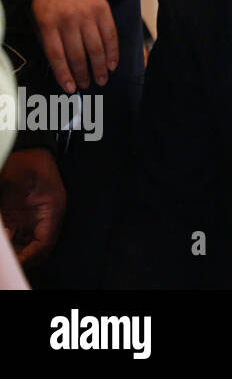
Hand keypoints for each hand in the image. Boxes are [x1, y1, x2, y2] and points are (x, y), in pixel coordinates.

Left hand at [0, 149, 64, 265]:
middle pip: (38, 248)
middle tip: (7, 261)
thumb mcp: (13, 180)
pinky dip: (10, 242)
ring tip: (5, 254)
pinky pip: (18, 234)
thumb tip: (6, 234)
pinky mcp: (24, 212)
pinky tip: (4, 242)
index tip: (13, 263)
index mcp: (52, 207)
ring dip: (16, 250)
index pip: (44, 242)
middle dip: (22, 257)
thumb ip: (8, 207)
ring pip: (27, 244)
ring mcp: (35, 214)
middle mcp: (46, 214)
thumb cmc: (28, 156)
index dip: (29, 256)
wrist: (28, 143)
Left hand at [31, 0, 117, 92]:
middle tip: (87, 84)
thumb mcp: (40, 17)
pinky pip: (110, 35)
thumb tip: (61, 67)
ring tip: (101, 79)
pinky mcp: (103, 10)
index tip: (70, 87)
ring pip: (95, 48)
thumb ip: (48, 39)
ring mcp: (87, 15)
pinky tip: (112, 63)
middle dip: (83, 73)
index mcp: (48, 23)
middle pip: (77, 54)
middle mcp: (68, 19)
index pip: (56, 55)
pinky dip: (112, 52)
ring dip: (99, 67)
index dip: (64, 74)